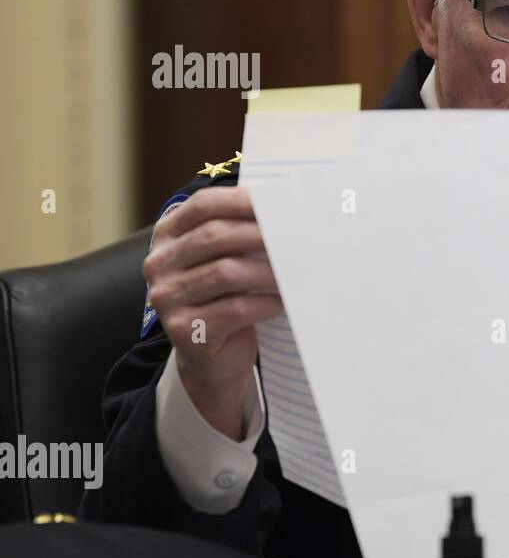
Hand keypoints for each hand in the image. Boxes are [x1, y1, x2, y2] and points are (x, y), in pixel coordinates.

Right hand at [142, 186, 282, 438]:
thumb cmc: (226, 298)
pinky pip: (234, 309)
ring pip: (227, 273)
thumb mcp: (226, 259)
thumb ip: (242, 231)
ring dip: (269, 270)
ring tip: (297, 270)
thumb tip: (286, 206)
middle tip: (300, 235)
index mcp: (168, 237)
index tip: (278, 199)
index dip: (240, 199)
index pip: (202, 206)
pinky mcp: (185, 330)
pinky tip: (282, 301)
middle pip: (214, 236)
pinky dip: (265, 303)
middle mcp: (159, 265)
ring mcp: (167, 298)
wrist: (212, 357)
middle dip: (262, 233)